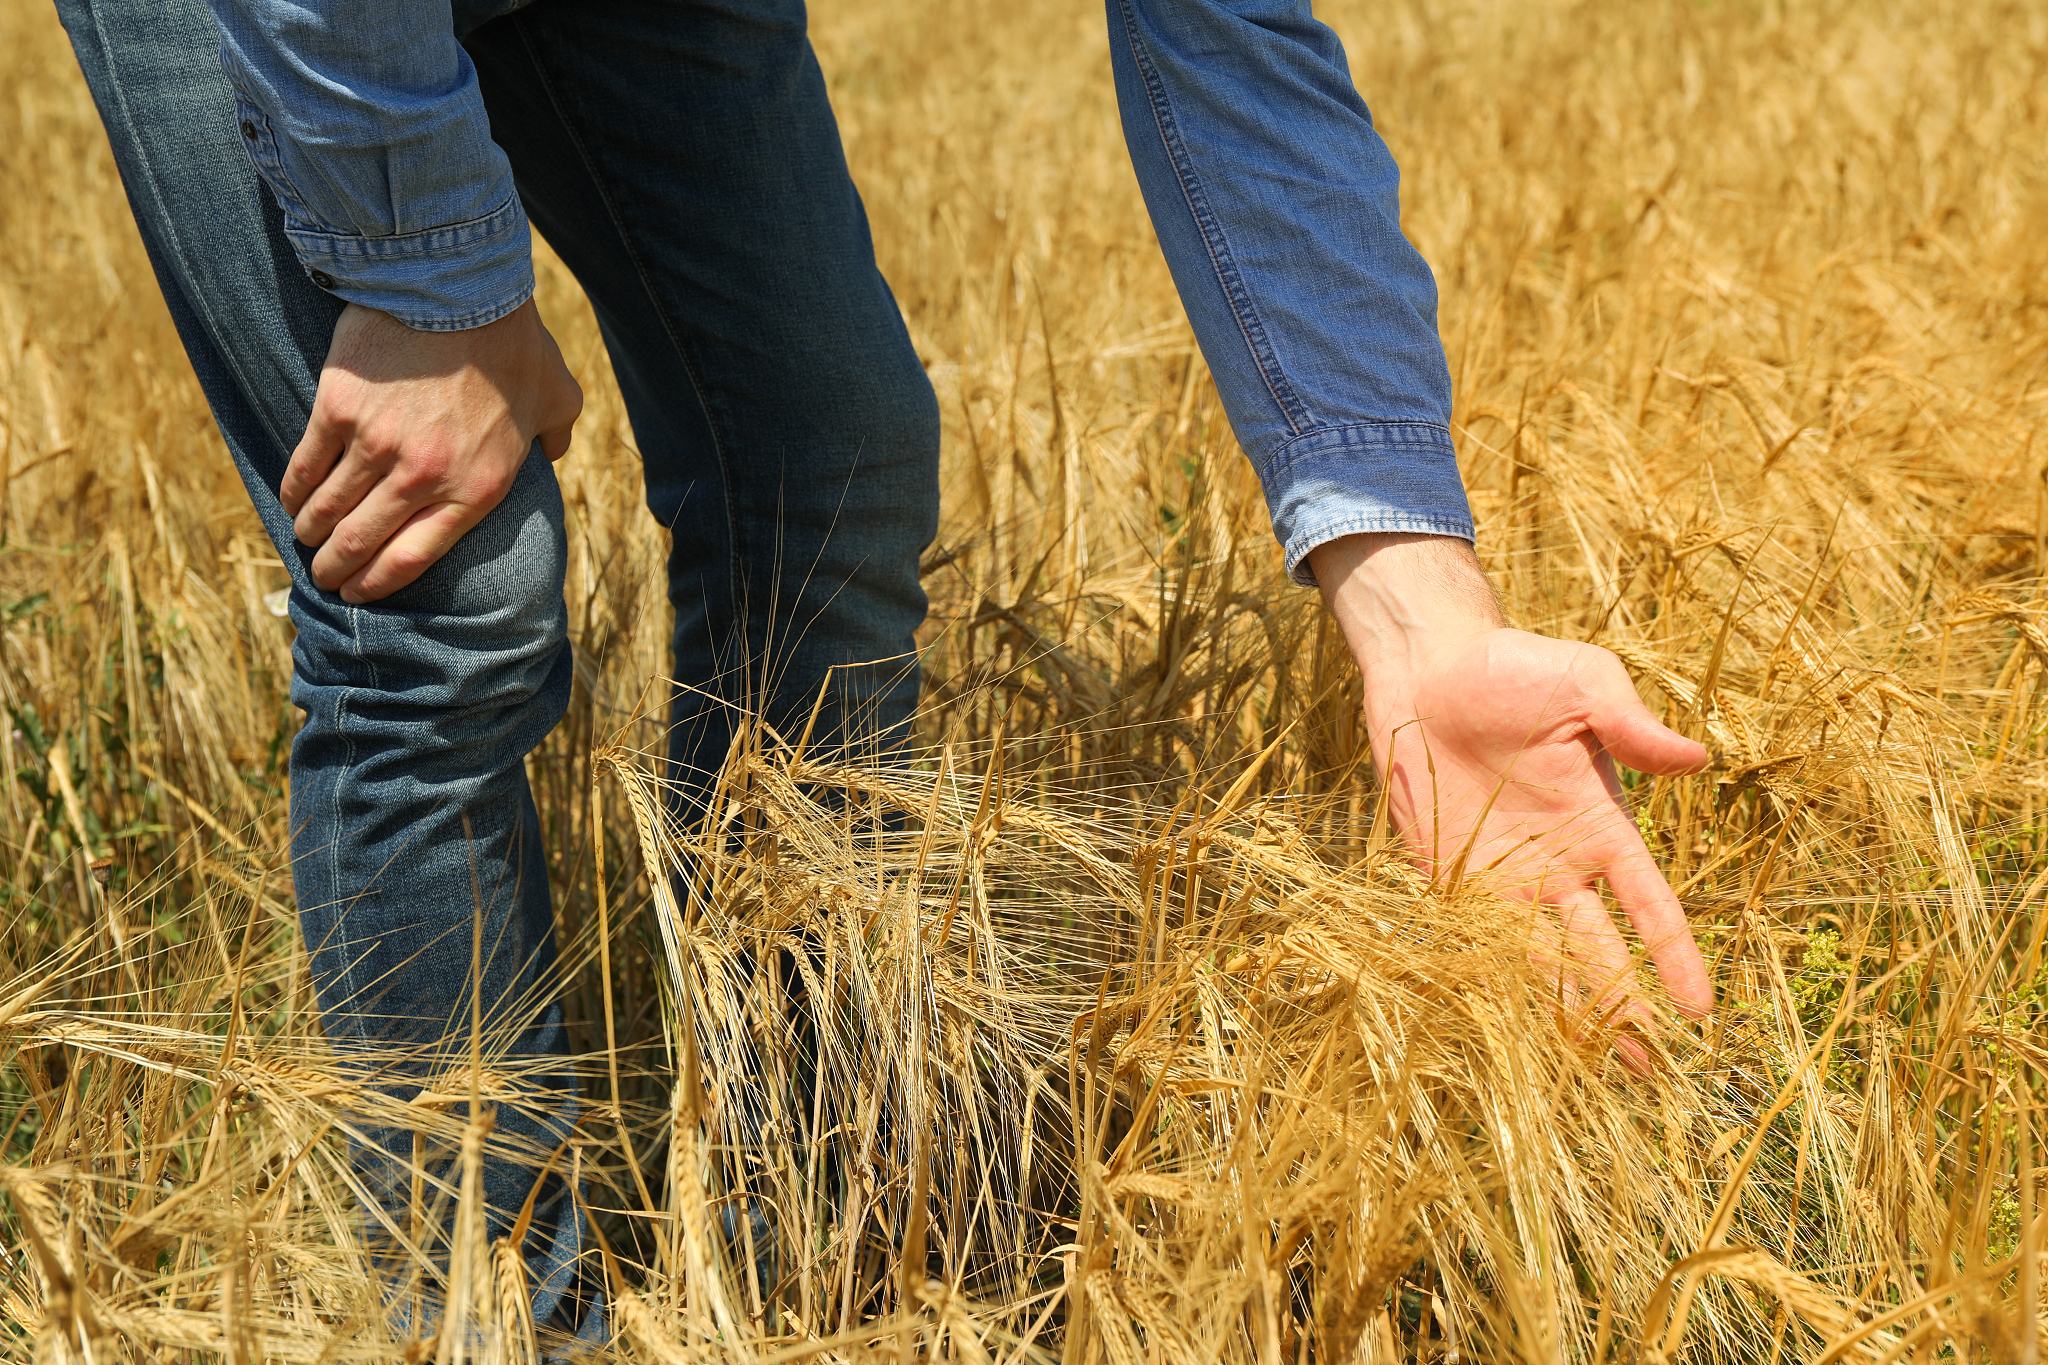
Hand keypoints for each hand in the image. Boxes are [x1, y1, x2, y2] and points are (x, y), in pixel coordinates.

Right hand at [281, 299, 581, 602]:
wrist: (459, 286)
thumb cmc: (514, 342)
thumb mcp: (558, 397)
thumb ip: (555, 436)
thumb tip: (553, 453)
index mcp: (476, 488)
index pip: (414, 557)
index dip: (379, 582)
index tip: (361, 592)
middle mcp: (423, 478)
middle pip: (364, 542)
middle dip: (338, 569)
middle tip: (324, 577)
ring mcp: (376, 447)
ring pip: (329, 509)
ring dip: (312, 533)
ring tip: (305, 542)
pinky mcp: (338, 411)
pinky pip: (306, 465)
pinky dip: (294, 490)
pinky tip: (290, 501)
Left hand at [1308, 533, 1711, 1064]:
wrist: (1429, 665)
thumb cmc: (1515, 669)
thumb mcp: (1586, 687)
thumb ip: (1632, 727)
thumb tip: (1697, 760)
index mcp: (1600, 827)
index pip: (1648, 905)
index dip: (1674, 956)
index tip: (1700, 1009)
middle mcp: (1554, 865)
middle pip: (1595, 952)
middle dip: (1619, 1010)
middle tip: (1645, 1072)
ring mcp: (1497, 875)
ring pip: (1534, 959)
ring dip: (1555, 1012)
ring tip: (1580, 1073)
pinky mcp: (1441, 875)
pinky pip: (1465, 937)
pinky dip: (1480, 980)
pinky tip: (1495, 1029)